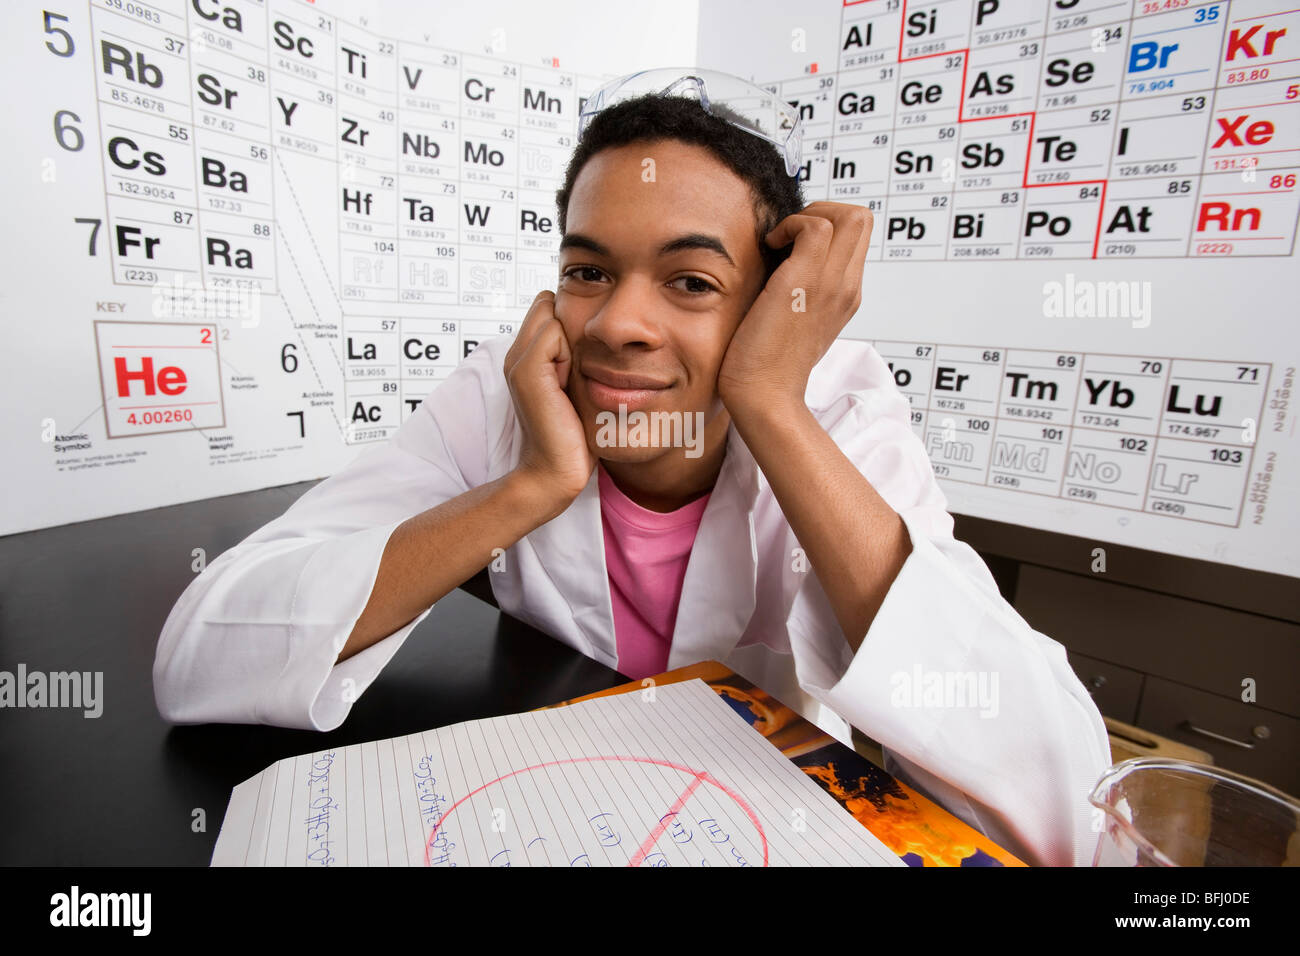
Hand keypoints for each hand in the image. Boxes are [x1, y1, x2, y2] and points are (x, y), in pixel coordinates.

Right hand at [504, 290, 595, 508]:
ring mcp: (517, 362)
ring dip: (572, 342)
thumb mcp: (575, 387)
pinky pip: (553, 331)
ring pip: (552, 315)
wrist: (556, 470)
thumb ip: (574, 357)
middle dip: (571, 327)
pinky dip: (570, 351)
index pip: (548, 308)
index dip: (571, 325)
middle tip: (574, 374)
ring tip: (570, 381)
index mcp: (526, 358)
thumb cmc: (573, 435)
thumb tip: (595, 331)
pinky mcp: (527, 370)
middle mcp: (515, 356)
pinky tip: (569, 383)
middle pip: (549, 306)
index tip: (578, 365)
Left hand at [717, 202, 872, 413]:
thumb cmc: (767, 364)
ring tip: (780, 243)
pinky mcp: (805, 282)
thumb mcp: (795, 320)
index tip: (795, 242)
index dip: (828, 223)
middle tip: (791, 235)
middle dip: (823, 210)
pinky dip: (791, 225)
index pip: (857, 235)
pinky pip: (815, 225)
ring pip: (849, 215)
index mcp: (846, 296)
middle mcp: (847, 288)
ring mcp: (832, 284)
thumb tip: (780, 258)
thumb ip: (801, 291)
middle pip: (862, 217)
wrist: (765, 396)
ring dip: (807, 216)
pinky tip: (770, 248)